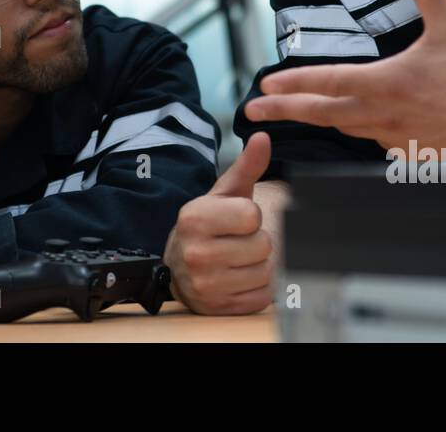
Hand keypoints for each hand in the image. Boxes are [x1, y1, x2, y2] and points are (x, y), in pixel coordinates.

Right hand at [164, 133, 273, 315]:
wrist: (180, 267)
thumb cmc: (208, 225)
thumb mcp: (223, 193)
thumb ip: (246, 166)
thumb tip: (263, 136)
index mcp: (194, 218)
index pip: (252, 215)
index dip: (250, 216)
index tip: (235, 219)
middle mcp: (195, 253)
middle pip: (262, 245)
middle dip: (257, 241)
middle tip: (237, 241)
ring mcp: (205, 284)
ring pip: (265, 272)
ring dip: (259, 265)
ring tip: (239, 259)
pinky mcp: (218, 308)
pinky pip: (262, 297)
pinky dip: (257, 288)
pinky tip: (239, 278)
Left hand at [246, 0, 445, 153]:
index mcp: (390, 83)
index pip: (329, 83)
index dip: (294, 84)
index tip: (264, 84)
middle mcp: (386, 114)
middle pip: (323, 114)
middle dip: (284, 111)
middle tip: (251, 110)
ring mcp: (396, 136)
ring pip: (345, 127)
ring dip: (318, 118)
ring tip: (292, 111)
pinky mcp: (408, 150)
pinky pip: (371, 138)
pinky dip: (354, 128)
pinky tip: (347, 120)